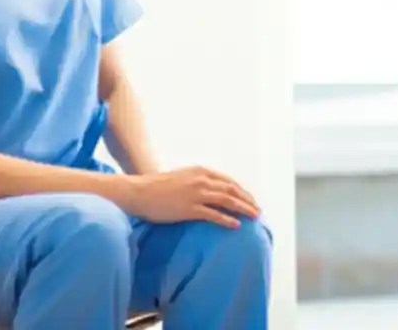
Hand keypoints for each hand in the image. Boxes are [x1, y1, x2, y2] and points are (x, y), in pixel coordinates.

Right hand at [116, 166, 260, 229]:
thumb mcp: (182, 177)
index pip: (229, 181)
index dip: (242, 191)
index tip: (250, 200)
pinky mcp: (189, 208)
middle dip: (247, 200)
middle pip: (232, 190)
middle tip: (257, 211)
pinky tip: (236, 226)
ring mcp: (196, 194)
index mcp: (201, 171)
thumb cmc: (158, 186)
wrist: (139, 192)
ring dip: (243, 209)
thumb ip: (197, 181)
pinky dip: (227, 220)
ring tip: (253, 217)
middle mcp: (201, 180)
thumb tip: (210, 190)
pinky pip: (213, 214)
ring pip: (227, 201)